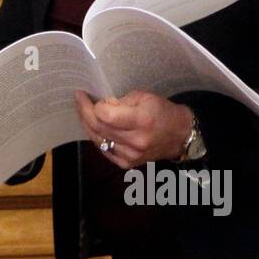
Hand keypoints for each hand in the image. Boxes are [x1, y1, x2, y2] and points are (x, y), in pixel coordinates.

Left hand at [74, 89, 192, 168]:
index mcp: (141, 121)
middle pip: (98, 127)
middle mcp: (135, 141)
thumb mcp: (144, 97)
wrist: (179, 136)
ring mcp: (130, 155)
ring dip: (87, 124)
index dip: (92, 105)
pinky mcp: (127, 164)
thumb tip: (101, 105)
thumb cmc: (162, 111)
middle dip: (84, 111)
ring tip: (83, 111)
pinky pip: (104, 150)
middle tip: (79, 99)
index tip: (86, 94)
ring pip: (97, 139)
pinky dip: (96, 137)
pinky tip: (94, 127)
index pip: (105, 115)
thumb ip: (121, 101)